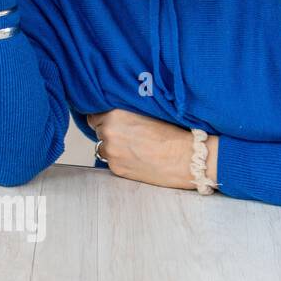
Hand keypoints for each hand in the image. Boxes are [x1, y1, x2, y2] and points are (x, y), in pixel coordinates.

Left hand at [86, 109, 217, 189]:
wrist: (187, 158)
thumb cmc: (173, 133)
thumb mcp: (146, 112)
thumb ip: (124, 112)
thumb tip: (111, 113)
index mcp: (115, 113)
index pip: (94, 114)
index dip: (104, 118)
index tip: (112, 121)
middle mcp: (109, 131)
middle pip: (98, 130)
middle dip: (109, 132)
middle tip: (128, 135)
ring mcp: (111, 151)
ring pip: (102, 147)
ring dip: (112, 147)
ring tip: (133, 148)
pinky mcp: (116, 168)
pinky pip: (111, 162)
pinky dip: (120, 160)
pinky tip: (136, 158)